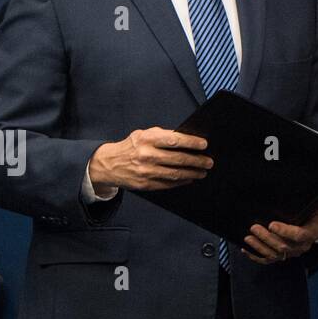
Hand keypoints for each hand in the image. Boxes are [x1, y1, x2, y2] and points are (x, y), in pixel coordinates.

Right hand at [88, 127, 210, 191]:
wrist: (108, 164)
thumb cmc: (131, 146)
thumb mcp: (144, 134)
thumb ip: (164, 136)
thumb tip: (188, 139)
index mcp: (147, 139)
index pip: (174, 140)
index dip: (191, 142)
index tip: (204, 145)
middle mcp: (146, 155)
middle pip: (178, 159)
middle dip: (197, 161)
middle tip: (209, 161)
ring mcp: (146, 171)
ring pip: (175, 173)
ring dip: (192, 173)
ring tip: (203, 171)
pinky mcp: (145, 184)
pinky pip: (168, 184)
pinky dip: (181, 182)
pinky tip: (189, 178)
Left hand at [241, 198, 317, 265]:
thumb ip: (310, 199)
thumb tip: (301, 186)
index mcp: (312, 232)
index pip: (299, 235)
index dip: (285, 231)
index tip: (272, 224)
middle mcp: (303, 245)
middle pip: (283, 246)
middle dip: (267, 238)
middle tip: (254, 228)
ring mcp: (293, 252)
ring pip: (275, 254)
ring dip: (260, 247)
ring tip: (248, 238)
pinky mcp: (285, 255)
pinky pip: (270, 259)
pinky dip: (257, 256)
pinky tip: (246, 250)